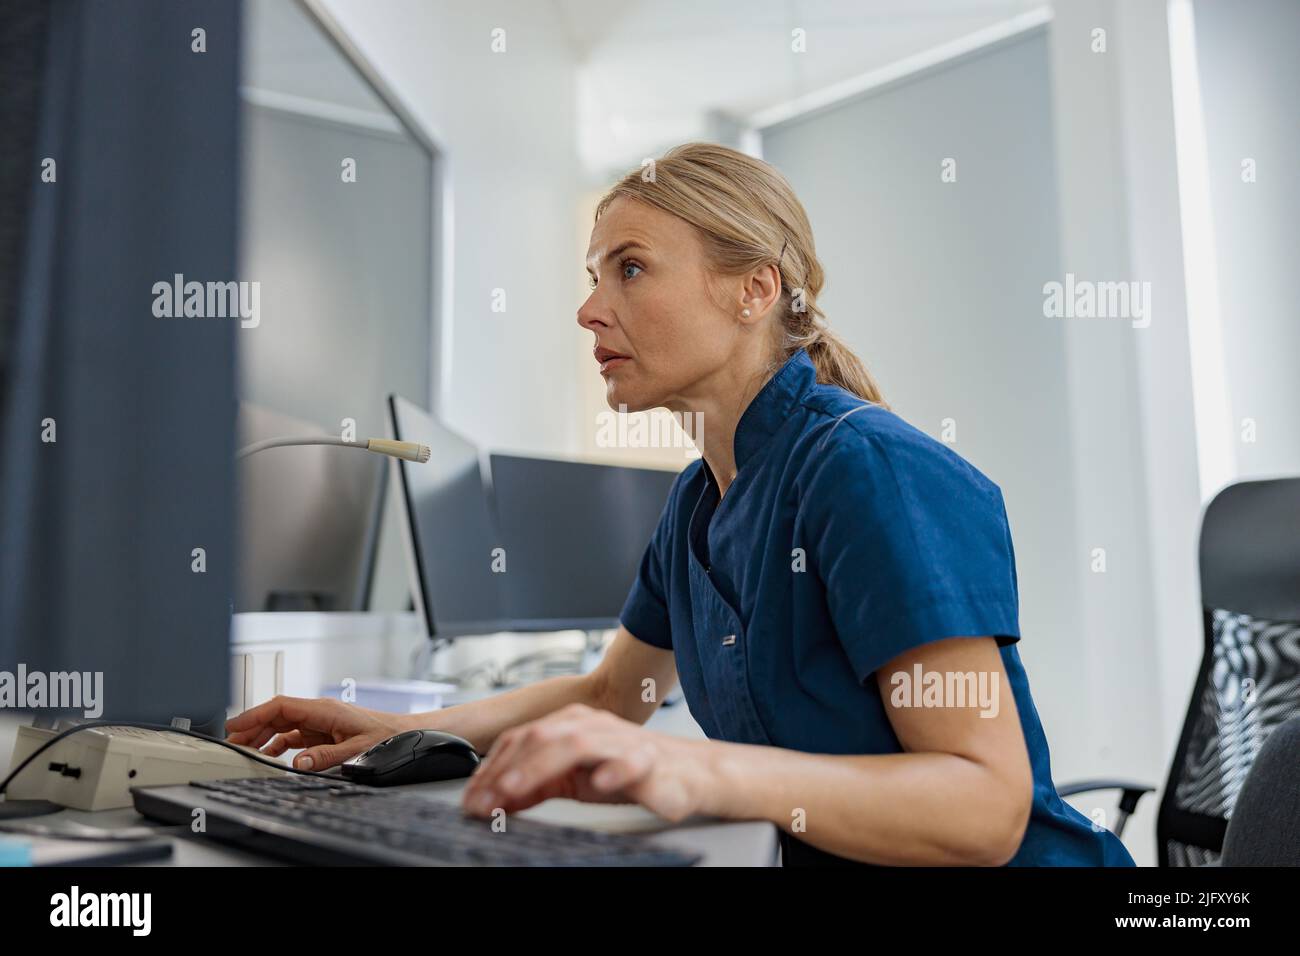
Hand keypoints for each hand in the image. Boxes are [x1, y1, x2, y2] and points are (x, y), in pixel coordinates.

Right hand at [225, 695, 410, 770]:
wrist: (402, 733)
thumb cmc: (384, 736)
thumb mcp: (356, 750)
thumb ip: (326, 757)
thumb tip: (298, 763)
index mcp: (324, 710)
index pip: (281, 707)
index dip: (255, 715)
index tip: (234, 725)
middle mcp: (319, 712)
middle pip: (277, 715)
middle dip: (252, 728)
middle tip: (232, 744)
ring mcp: (320, 721)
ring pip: (283, 725)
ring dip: (262, 736)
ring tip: (244, 750)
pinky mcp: (323, 731)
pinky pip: (294, 735)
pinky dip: (278, 744)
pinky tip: (269, 755)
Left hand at [460, 703, 709, 822]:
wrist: (685, 774)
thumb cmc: (628, 772)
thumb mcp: (573, 780)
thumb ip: (535, 785)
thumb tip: (493, 799)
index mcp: (571, 724)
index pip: (522, 738)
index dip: (492, 767)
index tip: (472, 798)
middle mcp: (592, 726)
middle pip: (542, 737)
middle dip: (508, 768)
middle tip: (485, 798)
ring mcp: (620, 741)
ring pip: (577, 744)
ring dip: (541, 766)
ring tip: (516, 788)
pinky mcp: (648, 761)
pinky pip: (630, 763)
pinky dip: (612, 771)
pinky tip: (597, 784)